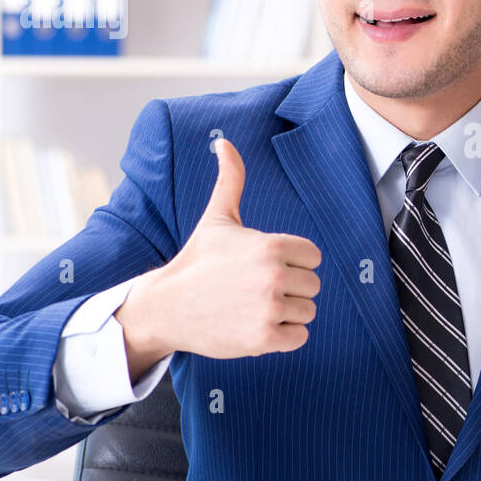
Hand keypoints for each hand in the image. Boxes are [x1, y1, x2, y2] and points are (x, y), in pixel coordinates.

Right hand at [117, 137, 321, 371]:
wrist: (167, 306)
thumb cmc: (197, 261)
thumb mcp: (217, 218)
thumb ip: (231, 180)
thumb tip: (223, 142)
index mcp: (271, 245)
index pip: (313, 257)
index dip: (293, 262)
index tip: (265, 266)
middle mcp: (273, 276)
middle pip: (313, 285)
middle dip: (290, 289)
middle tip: (255, 289)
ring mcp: (269, 308)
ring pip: (308, 312)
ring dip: (287, 313)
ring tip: (254, 307)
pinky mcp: (264, 339)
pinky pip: (300, 338)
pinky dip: (284, 336)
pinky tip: (257, 326)